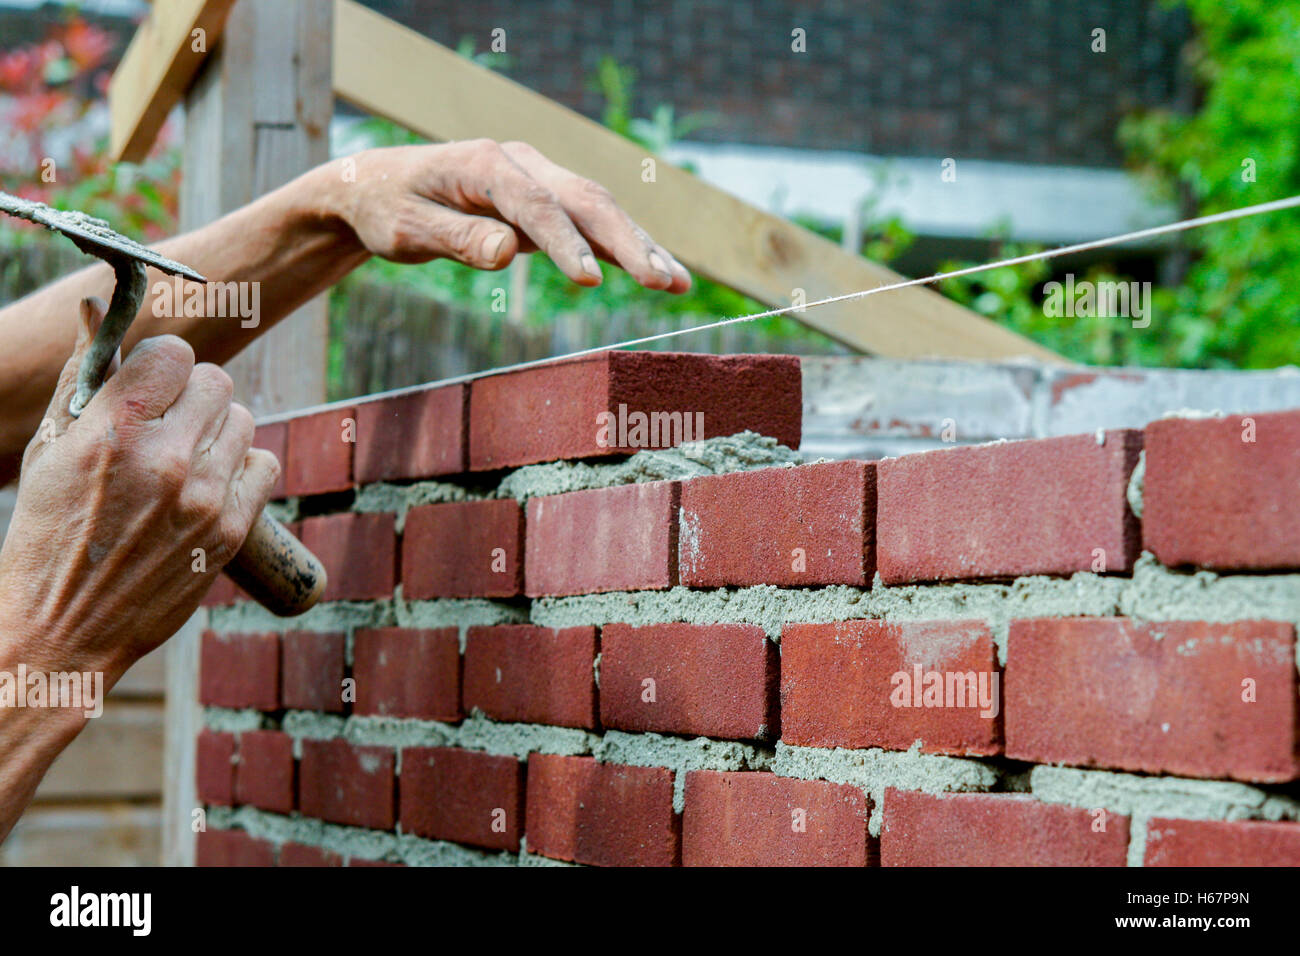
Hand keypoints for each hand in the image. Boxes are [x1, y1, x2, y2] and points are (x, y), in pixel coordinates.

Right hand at [0, 298, 278, 684]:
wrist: (62, 629)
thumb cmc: (48, 535)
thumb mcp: (52, 450)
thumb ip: (84, 378)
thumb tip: (96, 310)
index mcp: (113, 431)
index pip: (175, 352)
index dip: (164, 364)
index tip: (155, 382)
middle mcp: (165, 459)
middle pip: (217, 382)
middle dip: (193, 396)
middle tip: (170, 423)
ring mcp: (204, 496)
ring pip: (244, 421)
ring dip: (219, 432)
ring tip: (185, 461)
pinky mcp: (230, 529)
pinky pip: (265, 465)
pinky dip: (243, 470)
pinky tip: (210, 487)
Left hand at [324, 140, 692, 291]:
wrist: (381, 187)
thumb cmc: (389, 209)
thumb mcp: (407, 230)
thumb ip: (456, 240)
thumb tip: (506, 250)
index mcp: (486, 164)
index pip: (537, 206)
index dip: (566, 244)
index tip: (591, 281)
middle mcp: (521, 163)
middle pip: (585, 201)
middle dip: (627, 242)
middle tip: (662, 283)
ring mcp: (539, 179)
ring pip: (599, 209)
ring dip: (640, 246)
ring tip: (678, 284)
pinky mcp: (547, 200)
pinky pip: (592, 223)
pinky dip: (626, 247)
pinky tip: (660, 272)